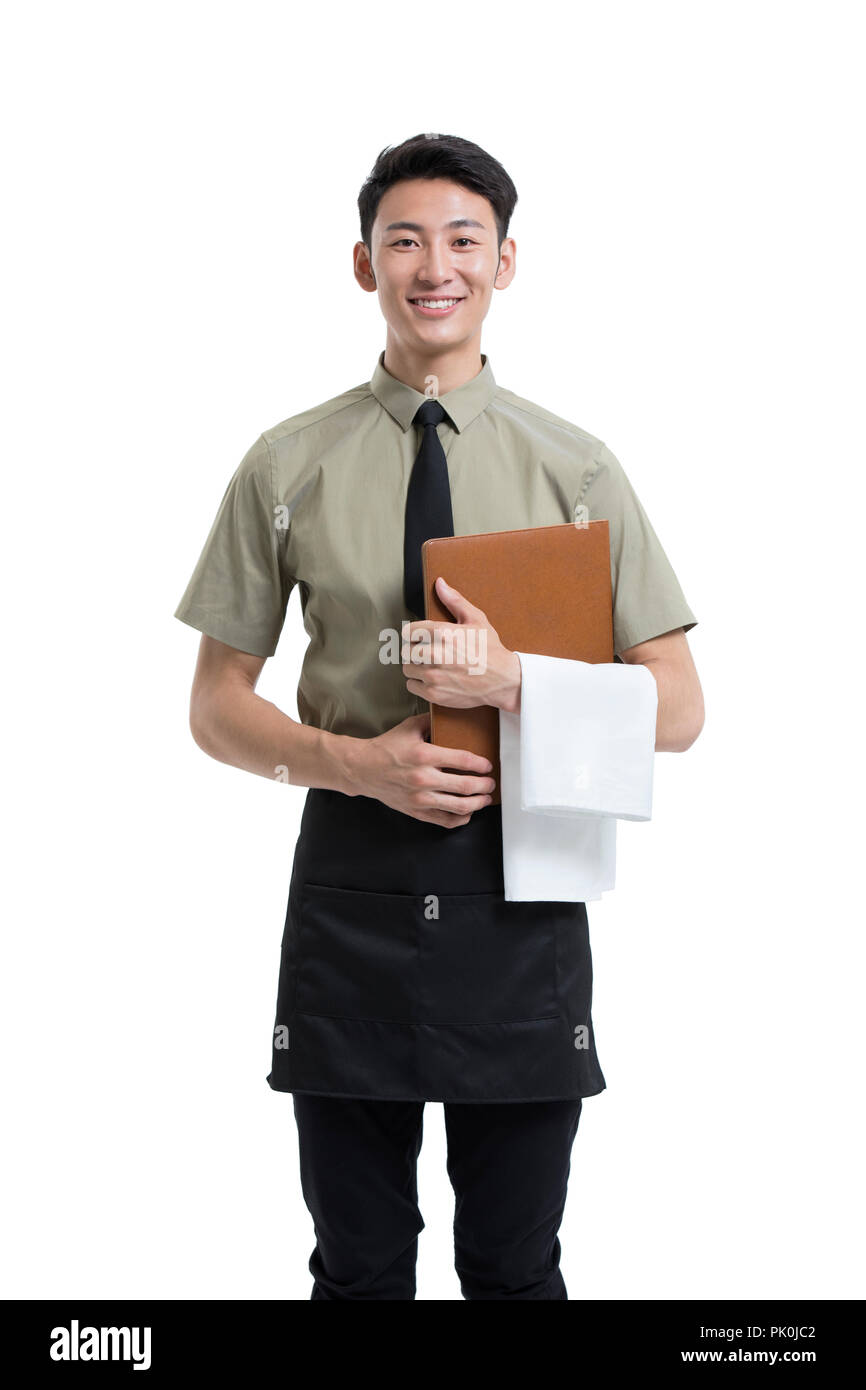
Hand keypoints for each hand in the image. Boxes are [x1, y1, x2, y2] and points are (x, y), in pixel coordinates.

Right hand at [345, 713, 496, 826]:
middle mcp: (423, 778)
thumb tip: (452, 714)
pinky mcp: (416, 811)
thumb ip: (432, 721)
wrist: (362, 769)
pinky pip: (444, 820)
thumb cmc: (385, 748)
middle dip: (485, 785)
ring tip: (484, 798)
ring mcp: (420, 798)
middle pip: (466, 786)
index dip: (482, 764)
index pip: (464, 760)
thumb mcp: (409, 728)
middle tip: (491, 782)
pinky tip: (467, 812)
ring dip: (478, 803)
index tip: (488, 765)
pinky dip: (460, 818)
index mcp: (424, 755)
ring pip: (459, 806)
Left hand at [401, 577, 521, 714]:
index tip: (421, 638)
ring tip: (433, 666)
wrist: (503, 680)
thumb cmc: (490, 650)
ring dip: (417, 668)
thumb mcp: (476, 619)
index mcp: (442, 633)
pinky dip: (420, 684)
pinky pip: (412, 686)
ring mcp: (433, 675)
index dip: (415, 634)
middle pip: (406, 651)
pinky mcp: (434, 693)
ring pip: (408, 669)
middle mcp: (435, 654)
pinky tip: (434, 679)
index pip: (408, 632)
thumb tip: (440, 584)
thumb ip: (454, 601)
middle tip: (429, 654)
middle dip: (415, 651)